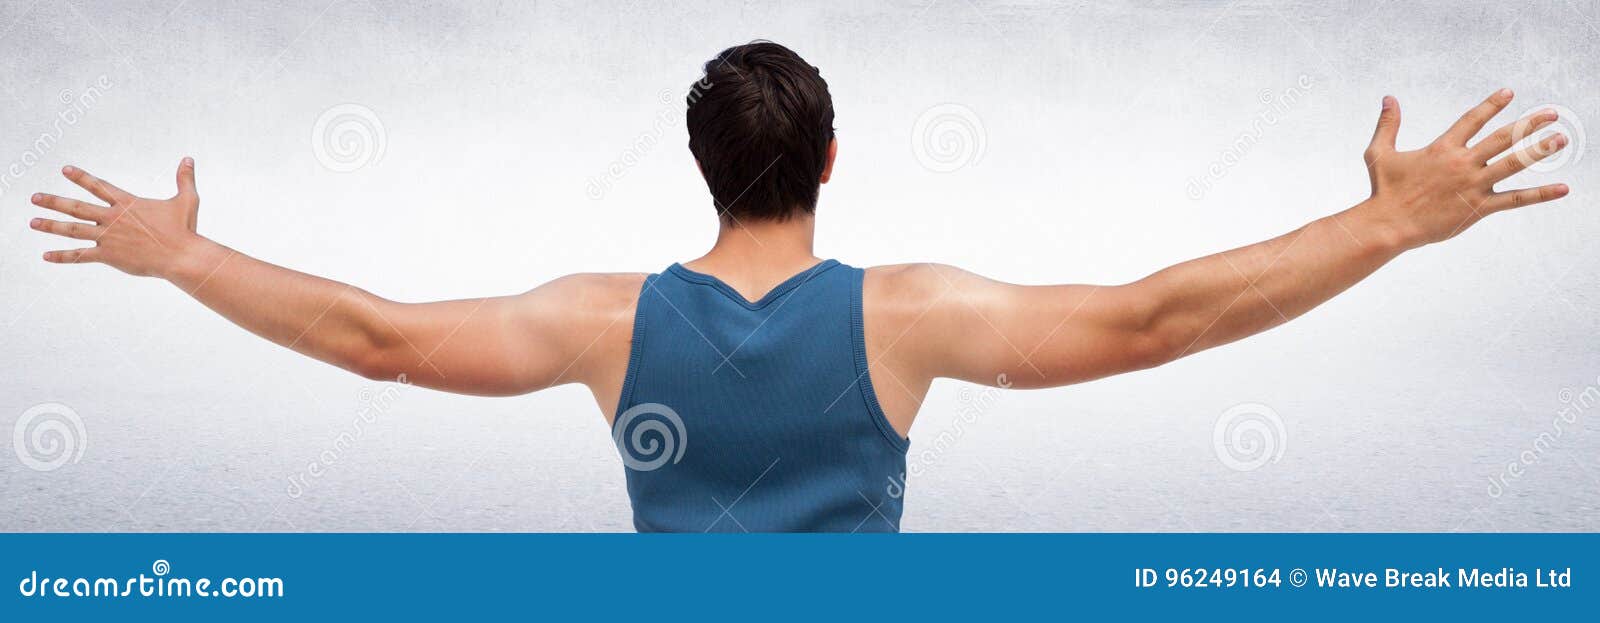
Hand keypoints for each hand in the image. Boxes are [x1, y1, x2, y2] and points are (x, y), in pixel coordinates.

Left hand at [30, 159, 204, 277]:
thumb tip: (188, 159)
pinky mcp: (109, 256)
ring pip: (73, 230)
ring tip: (33, 222)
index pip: (98, 186)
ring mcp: (108, 237)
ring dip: (51, 225)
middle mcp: (113, 218)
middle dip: (53, 201)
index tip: (65, 169)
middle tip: (34, 198)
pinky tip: (46, 256)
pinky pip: (81, 256)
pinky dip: (63, 256)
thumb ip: (184, 179)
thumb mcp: (187, 200)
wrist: (181, 256)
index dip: (81, 177)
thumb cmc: (185, 229)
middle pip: (76, 207)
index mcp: (127, 204)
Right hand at [1361, 89, 1568, 248]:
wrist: (1388, 224)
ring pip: (1513, 163)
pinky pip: (1515, 199)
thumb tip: (1388, 98)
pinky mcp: (1478, 207)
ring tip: (1561, 139)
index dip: (1492, 105)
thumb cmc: (1383, 190)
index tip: (1509, 93)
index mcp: (1442, 149)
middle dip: (1529, 124)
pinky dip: (1540, 194)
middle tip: (1552, 113)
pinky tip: (1563, 188)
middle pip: (1502, 138)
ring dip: (1539, 150)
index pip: (1472, 120)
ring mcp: (1473, 185)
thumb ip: (1387, 125)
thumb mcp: (1379, 154)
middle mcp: (1462, 163)